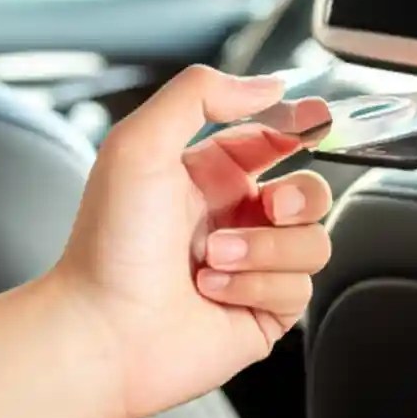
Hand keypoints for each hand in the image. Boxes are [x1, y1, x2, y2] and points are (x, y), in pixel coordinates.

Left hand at [46, 65, 332, 417]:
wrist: (101, 332)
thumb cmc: (108, 245)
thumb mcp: (139, 143)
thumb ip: (200, 95)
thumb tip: (267, 85)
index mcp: (208, 176)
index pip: (274, 139)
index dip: (300, 128)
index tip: (315, 120)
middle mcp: (235, 219)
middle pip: (311, 191)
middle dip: (301, 196)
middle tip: (271, 206)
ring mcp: (253, 267)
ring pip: (313, 241)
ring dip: (266, 249)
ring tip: (214, 259)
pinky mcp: (264, 311)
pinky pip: (300, 287)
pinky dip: (258, 286)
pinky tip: (215, 291)